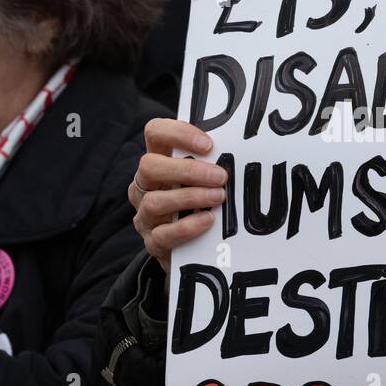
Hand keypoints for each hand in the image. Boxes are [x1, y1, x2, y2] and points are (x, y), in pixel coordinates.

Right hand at [127, 118, 227, 273]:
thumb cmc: (199, 206)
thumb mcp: (202, 182)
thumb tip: (240, 152)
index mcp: (158, 162)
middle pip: (149, 166)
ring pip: (155, 201)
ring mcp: (145, 215)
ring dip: (190, 197)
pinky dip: (187, 227)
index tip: (208, 145)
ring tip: (219, 197)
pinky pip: (163, 234)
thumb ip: (211, 165)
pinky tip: (207, 220)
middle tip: (220, 176)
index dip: (178, 133)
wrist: (191, 252)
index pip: (155, 133)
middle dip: (187, 170)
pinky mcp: (152, 242)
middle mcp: (145, 186)